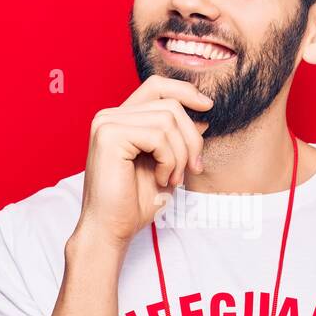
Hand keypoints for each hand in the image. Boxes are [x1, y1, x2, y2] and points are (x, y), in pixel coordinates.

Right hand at [74, 75, 212, 248]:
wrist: (111, 229)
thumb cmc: (135, 202)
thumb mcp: (167, 164)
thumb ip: (178, 137)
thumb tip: (202, 113)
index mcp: (120, 119)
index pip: (157, 86)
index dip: (185, 91)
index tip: (208, 108)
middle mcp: (109, 116)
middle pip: (170, 105)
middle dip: (191, 138)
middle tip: (193, 169)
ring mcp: (107, 123)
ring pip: (168, 120)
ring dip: (181, 155)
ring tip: (173, 179)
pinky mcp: (109, 135)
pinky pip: (159, 136)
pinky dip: (170, 161)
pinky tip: (161, 179)